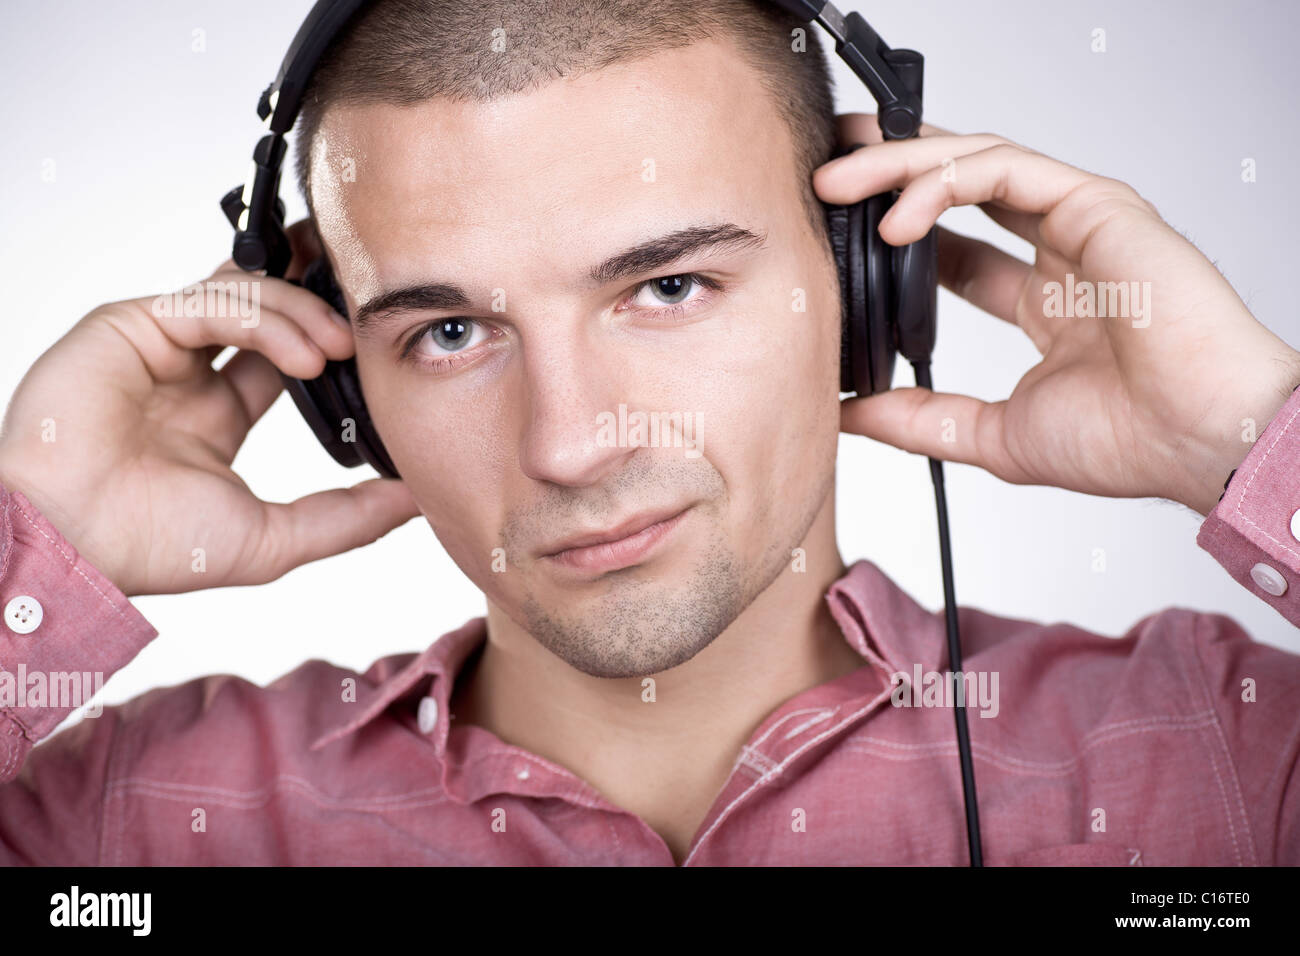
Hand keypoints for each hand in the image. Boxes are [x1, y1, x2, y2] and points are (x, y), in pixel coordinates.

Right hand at [0, 221, 419, 596]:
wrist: (70, 546)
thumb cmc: (149, 548)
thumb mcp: (273, 539)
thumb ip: (345, 518)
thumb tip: (416, 501)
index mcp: (216, 414)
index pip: (286, 357)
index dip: (332, 347)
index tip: (377, 354)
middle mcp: (189, 374)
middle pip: (269, 311)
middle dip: (322, 307)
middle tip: (368, 326)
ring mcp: (160, 345)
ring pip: (247, 297)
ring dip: (303, 315)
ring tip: (340, 348)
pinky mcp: (132, 324)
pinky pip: (211, 302)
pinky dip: (264, 320)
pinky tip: (303, 357)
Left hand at [816, 114, 1299, 516]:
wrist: (1199, 443)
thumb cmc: (1128, 441)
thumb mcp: (990, 434)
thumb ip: (919, 418)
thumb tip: (848, 415)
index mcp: (1044, 301)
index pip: (954, 250)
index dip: (893, 234)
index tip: (835, 239)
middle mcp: (1060, 253)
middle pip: (959, 191)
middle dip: (887, 178)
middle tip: (824, 185)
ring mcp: (1080, 223)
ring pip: (976, 164)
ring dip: (901, 165)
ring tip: (840, 184)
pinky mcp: (1096, 204)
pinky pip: (1005, 169)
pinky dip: (945, 181)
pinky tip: (900, 216)